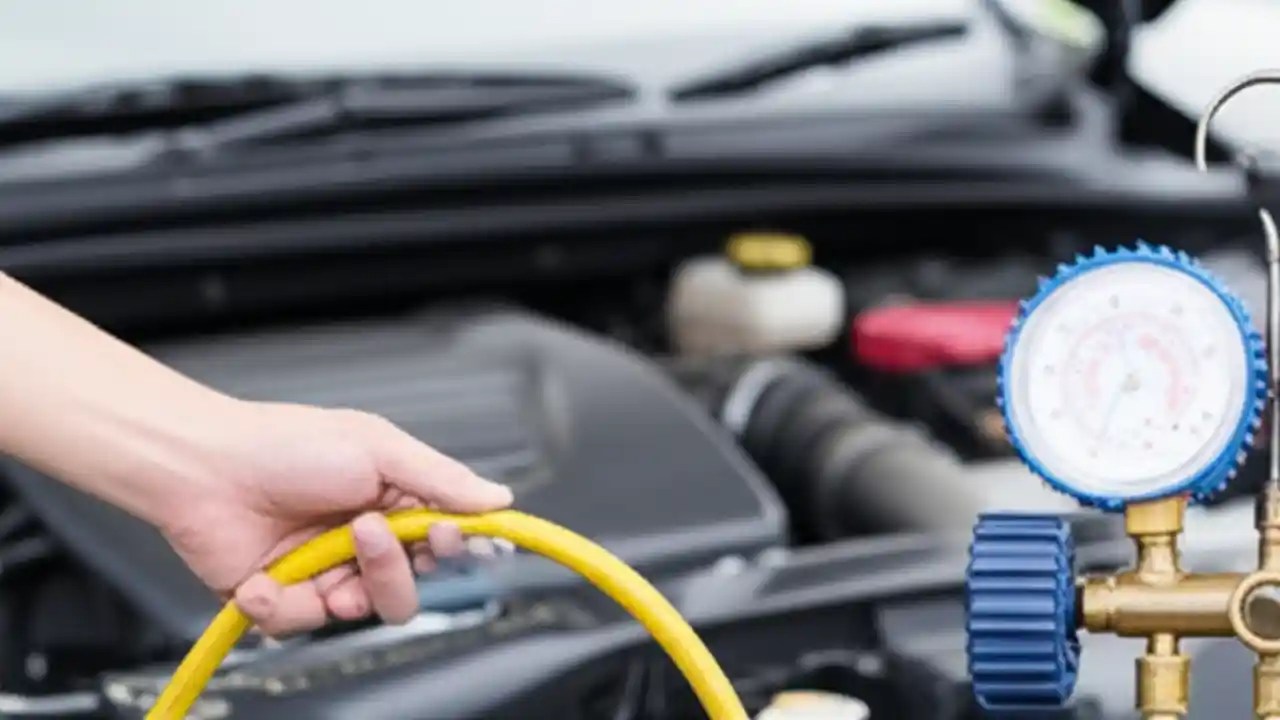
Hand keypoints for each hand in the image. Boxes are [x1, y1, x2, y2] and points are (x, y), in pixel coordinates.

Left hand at [158, 400, 513, 636]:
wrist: (202, 470)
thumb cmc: (283, 445)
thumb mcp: (377, 447)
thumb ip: (442, 479)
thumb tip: (499, 498)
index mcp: (392, 498)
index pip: (445, 537)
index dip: (456, 545)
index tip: (455, 538)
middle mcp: (363, 539)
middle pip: (412, 584)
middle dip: (396, 566)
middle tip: (371, 533)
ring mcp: (325, 571)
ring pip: (367, 610)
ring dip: (350, 585)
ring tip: (323, 555)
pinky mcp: (284, 598)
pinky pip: (306, 624)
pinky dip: (285, 603)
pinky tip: (266, 578)